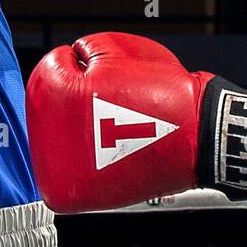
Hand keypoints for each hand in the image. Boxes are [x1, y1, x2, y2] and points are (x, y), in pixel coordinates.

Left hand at [26, 32, 246, 211]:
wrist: (198, 140)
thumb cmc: (163, 95)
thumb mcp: (120, 50)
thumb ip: (85, 49)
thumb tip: (73, 59)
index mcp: (55, 95)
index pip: (48, 70)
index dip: (75, 62)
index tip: (95, 68)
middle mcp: (49, 139)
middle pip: (48, 106)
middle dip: (74, 94)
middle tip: (107, 96)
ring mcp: (61, 172)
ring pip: (59, 138)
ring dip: (78, 126)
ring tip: (114, 123)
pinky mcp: (76, 197)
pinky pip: (70, 170)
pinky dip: (85, 157)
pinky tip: (109, 146)